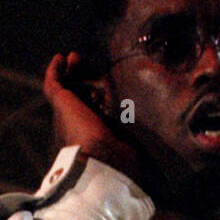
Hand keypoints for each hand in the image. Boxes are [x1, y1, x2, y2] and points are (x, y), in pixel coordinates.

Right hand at [42, 52, 154, 191]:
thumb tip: (166, 157)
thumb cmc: (124, 161)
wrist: (104, 162)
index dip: (95, 97)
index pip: (93, 113)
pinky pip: (53, 84)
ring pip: (65, 90)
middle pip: (77, 98)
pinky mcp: (61, 105)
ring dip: (69, 73)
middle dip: (80, 81)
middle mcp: (77, 126)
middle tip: (82, 65)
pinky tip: (61, 58)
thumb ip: (139, 140)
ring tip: (73, 58)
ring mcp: (67, 116)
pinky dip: (55, 70)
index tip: (102, 85)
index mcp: (94, 137)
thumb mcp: (135, 145)